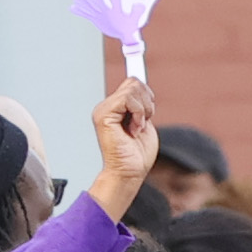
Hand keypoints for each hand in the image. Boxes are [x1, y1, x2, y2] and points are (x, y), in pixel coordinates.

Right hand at [84, 74, 159, 219]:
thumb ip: (142, 106)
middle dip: (147, 101)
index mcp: (115, 108)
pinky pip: (128, 99)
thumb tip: (144, 88)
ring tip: (138, 129)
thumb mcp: (145, 124)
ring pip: (133, 88)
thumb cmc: (137, 155)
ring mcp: (103, 110)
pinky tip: (134, 130)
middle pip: (134, 82)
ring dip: (144, 110)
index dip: (141, 84)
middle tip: (144, 123)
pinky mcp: (103, 115)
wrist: (129, 174)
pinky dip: (139, 114)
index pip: (130, 84)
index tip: (145, 78)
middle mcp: (106, 106)